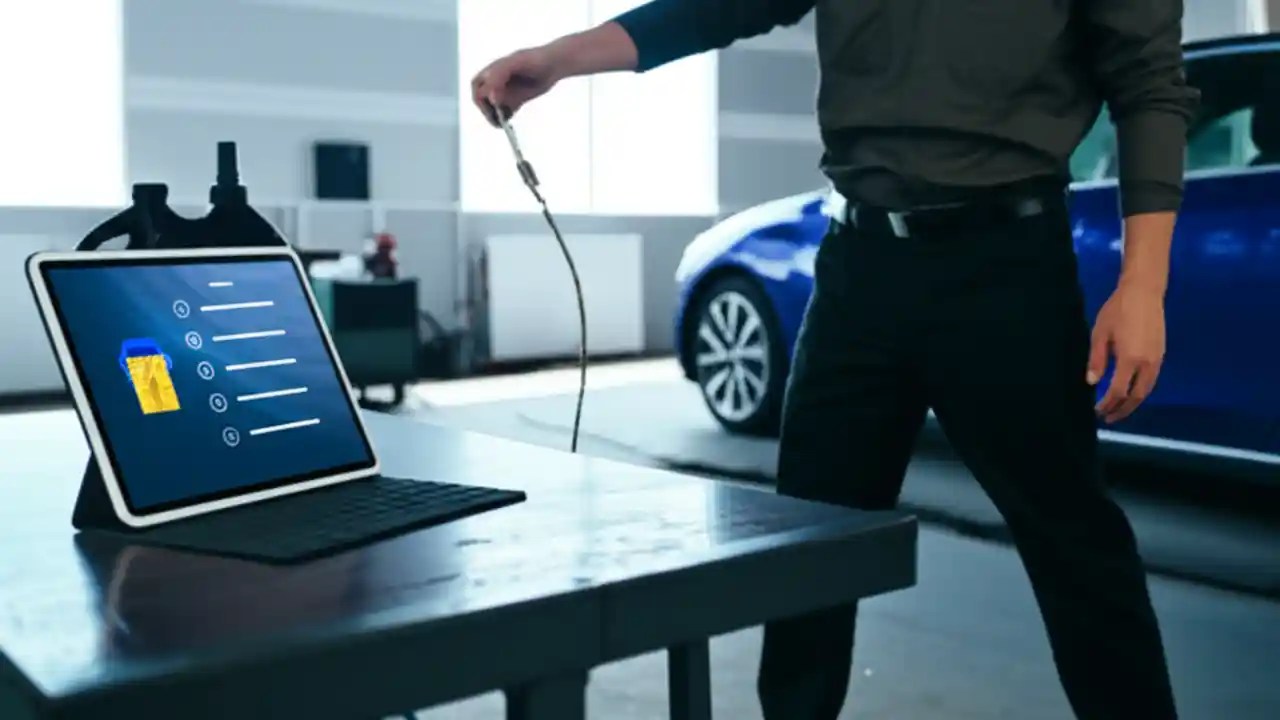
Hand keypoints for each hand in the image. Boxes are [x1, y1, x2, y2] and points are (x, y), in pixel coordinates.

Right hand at [470, 45, 563, 126]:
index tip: (495, 105)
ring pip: (493, 107)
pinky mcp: (516, 99)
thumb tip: (491, 97)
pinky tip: (510, 123)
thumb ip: (499, 75)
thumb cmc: (534, 59)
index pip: (478, 88)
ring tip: (503, 124)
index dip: (483, 98)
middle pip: (482, 100)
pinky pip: (505, 111)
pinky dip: (505, 118)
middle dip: (486, 111)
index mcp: (492, 71)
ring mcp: (506, 91)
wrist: (554, 64)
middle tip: (497, 120)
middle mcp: (496, 82)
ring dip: (495, 117)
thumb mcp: (515, 62)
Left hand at [1087, 283, 1165, 422]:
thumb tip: (1092, 382)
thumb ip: (1096, 360)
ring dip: (1133, 403)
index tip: (1097, 411)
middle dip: (1122, 410)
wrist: (1144, 292)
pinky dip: (1141, 391)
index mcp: (1130, 359)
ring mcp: (1157, 359)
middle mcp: (1147, 363)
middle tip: (1108, 418)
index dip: (1107, 404)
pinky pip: (1152, 380)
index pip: (1118, 391)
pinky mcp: (1161, 354)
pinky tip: (1130, 391)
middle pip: (1137, 397)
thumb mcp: (1100, 334)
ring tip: (1119, 409)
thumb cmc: (1118, 310)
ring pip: (1147, 390)